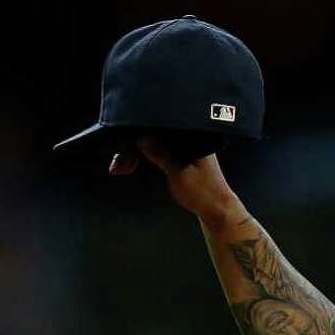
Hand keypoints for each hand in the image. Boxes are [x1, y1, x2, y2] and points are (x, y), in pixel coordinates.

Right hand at [109, 137, 241, 229]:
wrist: (217, 209)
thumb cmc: (203, 193)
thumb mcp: (180, 174)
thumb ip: (162, 154)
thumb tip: (142, 137)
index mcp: (190, 134)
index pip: (159, 125)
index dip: (138, 132)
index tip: (122, 144)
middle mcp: (185, 134)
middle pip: (151, 132)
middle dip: (131, 146)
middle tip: (117, 166)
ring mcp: (180, 144)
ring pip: (149, 141)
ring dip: (133, 153)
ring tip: (118, 169)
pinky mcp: (176, 153)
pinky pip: (154, 149)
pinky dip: (141, 157)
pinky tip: (127, 166)